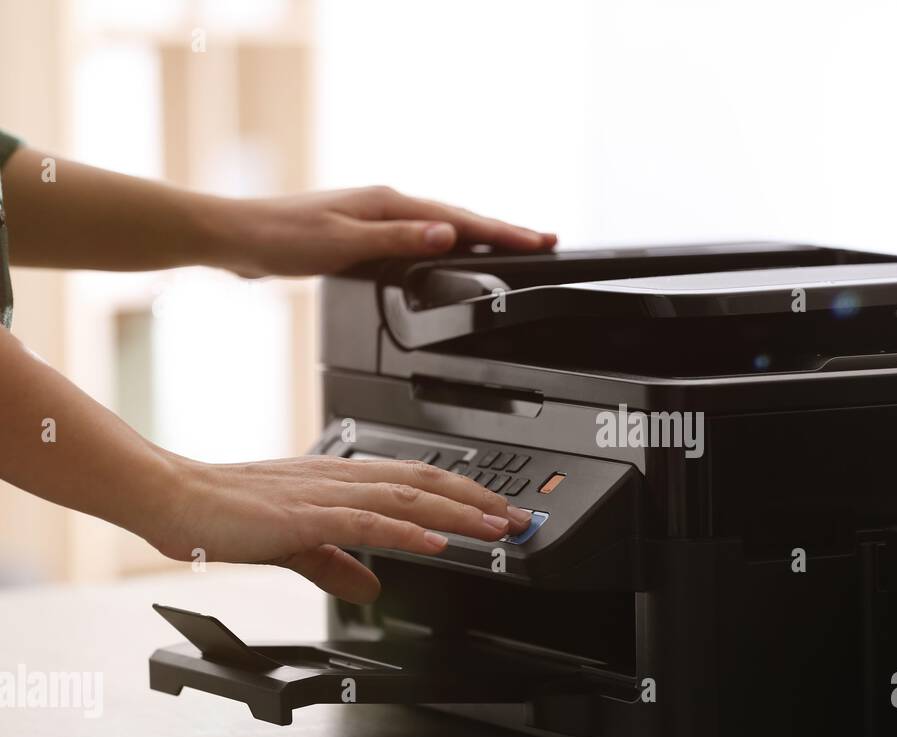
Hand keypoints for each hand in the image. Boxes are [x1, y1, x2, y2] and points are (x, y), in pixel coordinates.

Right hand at [152, 454, 533, 603]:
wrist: (172, 498)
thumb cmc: (225, 513)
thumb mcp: (296, 542)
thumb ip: (335, 562)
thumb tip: (372, 583)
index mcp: (339, 482)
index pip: (415, 482)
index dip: (461, 495)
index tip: (498, 512)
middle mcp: (340, 480)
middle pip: (424, 483)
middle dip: (477, 499)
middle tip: (520, 518)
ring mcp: (324, 494)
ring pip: (405, 498)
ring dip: (457, 513)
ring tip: (496, 527)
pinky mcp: (303, 517)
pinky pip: (365, 522)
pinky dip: (407, 532)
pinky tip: (437, 543)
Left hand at [209, 186, 557, 277]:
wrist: (233, 237)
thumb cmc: (279, 239)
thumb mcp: (344, 244)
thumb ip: (398, 241)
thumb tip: (446, 236)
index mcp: (388, 204)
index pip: (461, 220)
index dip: (504, 232)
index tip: (541, 241)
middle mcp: (385, 205)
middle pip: (459, 219)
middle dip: (503, 231)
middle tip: (544, 241)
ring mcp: (375, 218)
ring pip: (441, 227)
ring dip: (478, 237)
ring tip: (512, 247)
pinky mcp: (362, 234)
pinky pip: (418, 238)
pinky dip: (446, 245)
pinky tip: (449, 255)